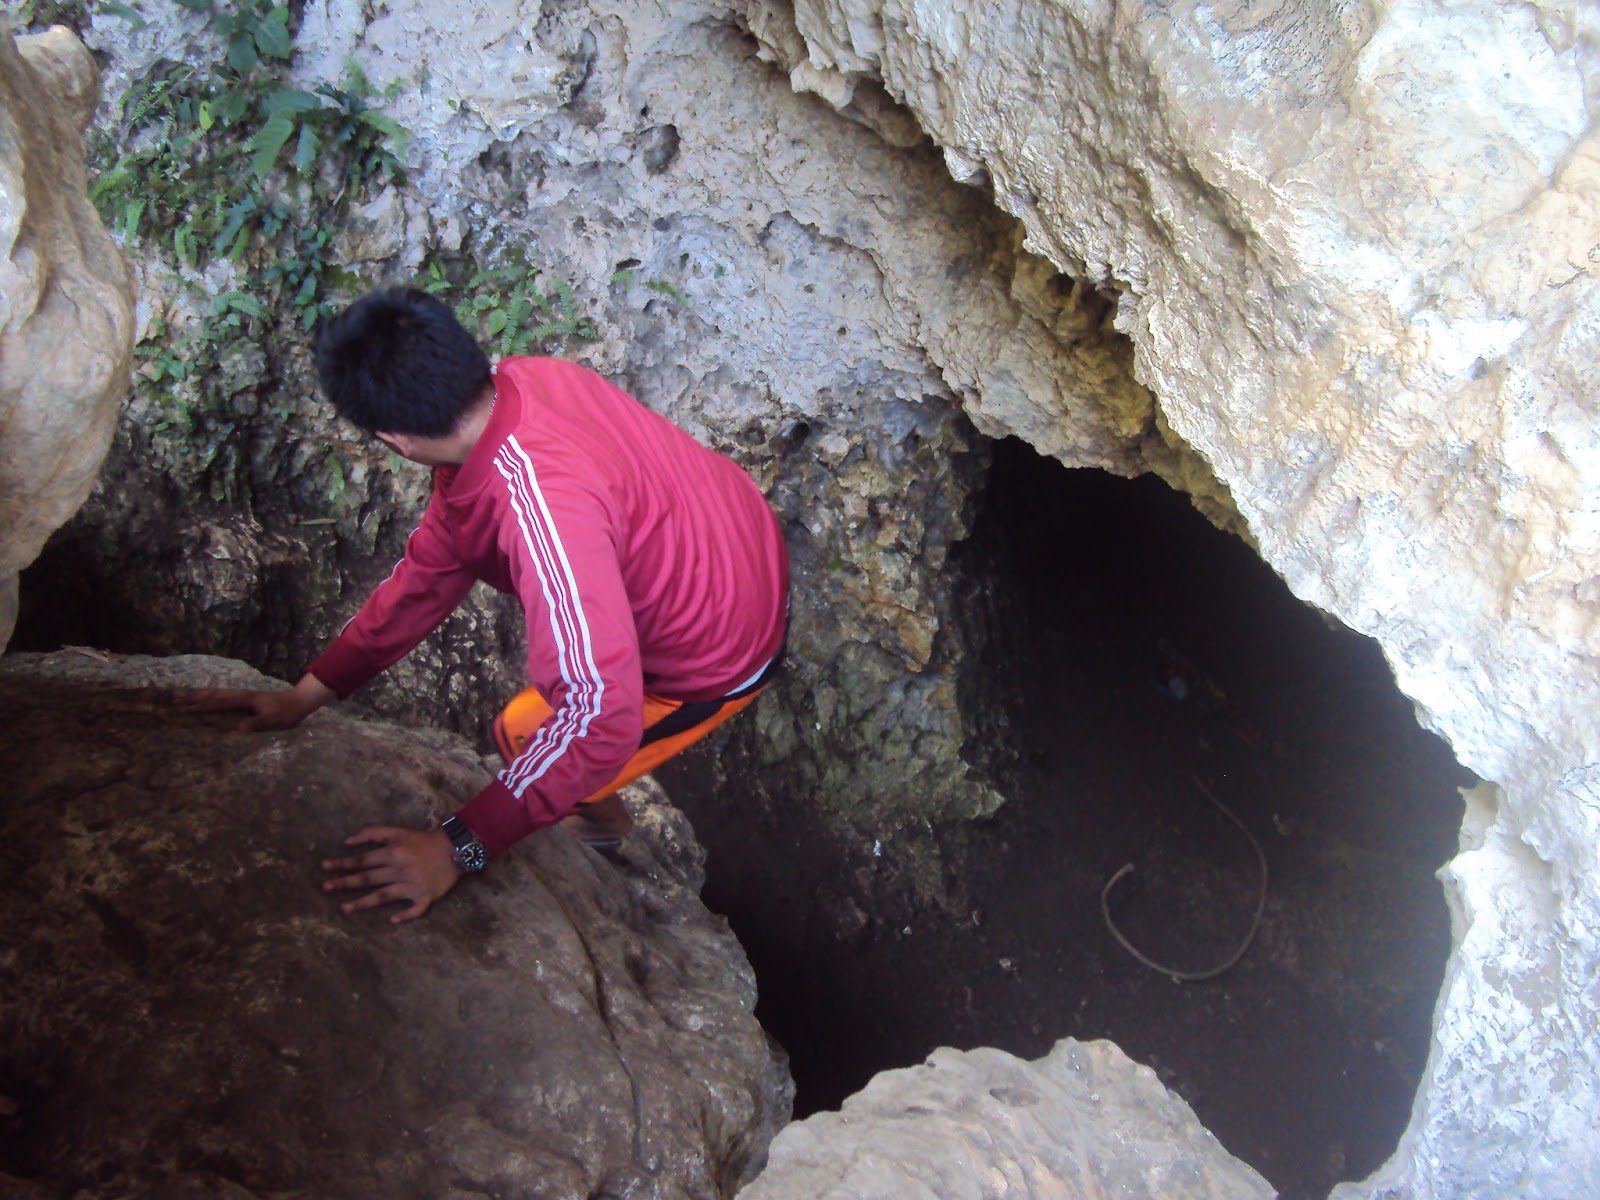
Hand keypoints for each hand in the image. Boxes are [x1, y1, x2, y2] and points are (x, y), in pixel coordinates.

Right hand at [177, 673, 334, 731]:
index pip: (221, 702)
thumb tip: (238, 728)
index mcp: (245, 700)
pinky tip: (206, 695)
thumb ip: (257, 723)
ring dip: (200, 693)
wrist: (298, 701)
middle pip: (214, 694)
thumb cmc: (286, 713)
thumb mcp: (273, 721)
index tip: (188, 708)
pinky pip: (223, 694)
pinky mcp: (245, 697)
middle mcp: (241, 694)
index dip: (205, 705)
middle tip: (176, 698)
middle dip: (195, 696)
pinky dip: (211, 693)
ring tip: (184, 695)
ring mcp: (243, 695)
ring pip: (217, 692)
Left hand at [321, 826, 460, 923]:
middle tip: (325, 887)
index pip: (363, 860)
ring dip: (363, 903)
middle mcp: (401, 869)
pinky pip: (414, 909)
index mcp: (394, 852)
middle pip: (368, 878)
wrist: (456, 849)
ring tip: (344, 909)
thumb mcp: (399, 831)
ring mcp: (413, 885)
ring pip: (383, 895)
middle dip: (345, 883)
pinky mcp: (426, 896)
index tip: (324, 867)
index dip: (343, 863)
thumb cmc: (424, 841)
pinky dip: (404, 915)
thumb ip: (373, 833)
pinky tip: (391, 920)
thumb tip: (347, 841)